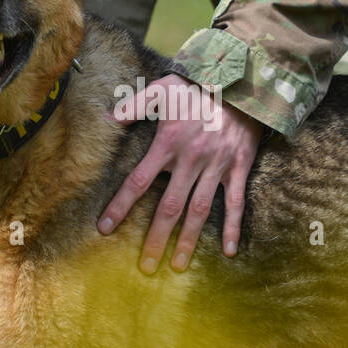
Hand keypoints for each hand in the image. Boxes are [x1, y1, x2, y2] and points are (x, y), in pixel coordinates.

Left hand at [97, 73, 263, 272]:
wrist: (243, 80)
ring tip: (178, 266)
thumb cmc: (198, 85)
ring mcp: (216, 166)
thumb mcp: (162, 88)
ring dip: (188, 240)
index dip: (120, 207)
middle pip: (169, 206)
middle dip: (156, 238)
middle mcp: (190, 160)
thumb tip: (109, 118)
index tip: (105, 229)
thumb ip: (134, 105)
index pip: (137, 181)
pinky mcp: (238, 168)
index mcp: (167, 144)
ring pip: (199, 210)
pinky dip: (232, 227)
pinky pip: (234, 202)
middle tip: (146, 267)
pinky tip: (228, 251)